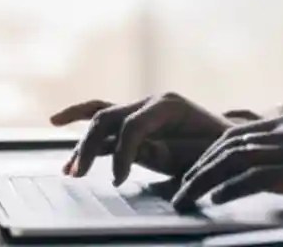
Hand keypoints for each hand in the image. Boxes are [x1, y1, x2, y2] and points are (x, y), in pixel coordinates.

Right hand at [49, 93, 235, 185]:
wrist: (225, 139)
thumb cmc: (216, 148)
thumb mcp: (199, 152)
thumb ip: (171, 150)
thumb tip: (143, 150)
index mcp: (169, 105)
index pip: (133, 124)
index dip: (121, 152)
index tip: (118, 180)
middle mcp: (150, 102)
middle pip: (109, 117)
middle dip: (90, 146)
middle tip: (79, 175)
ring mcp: (139, 108)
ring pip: (100, 117)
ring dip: (81, 141)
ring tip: (69, 168)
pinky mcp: (132, 120)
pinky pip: (102, 115)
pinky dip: (79, 118)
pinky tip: (56, 121)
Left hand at [172, 109, 282, 210]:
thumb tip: (258, 170)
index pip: (234, 134)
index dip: (206, 155)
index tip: (188, 176)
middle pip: (227, 145)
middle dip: (197, 168)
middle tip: (177, 191)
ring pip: (235, 159)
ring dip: (204, 181)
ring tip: (185, 200)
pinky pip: (257, 177)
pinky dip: (231, 189)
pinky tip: (215, 201)